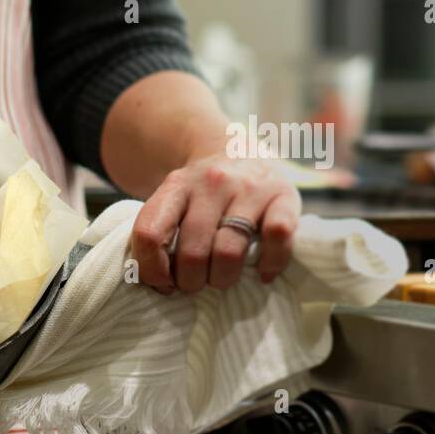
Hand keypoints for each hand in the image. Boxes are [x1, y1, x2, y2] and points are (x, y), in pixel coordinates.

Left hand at [130, 153, 300, 293]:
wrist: (238, 148)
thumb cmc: (201, 193)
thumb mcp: (172, 201)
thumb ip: (161, 233)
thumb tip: (159, 285)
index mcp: (175, 186)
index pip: (149, 234)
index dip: (151, 270)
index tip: (163, 282)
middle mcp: (212, 183)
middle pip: (192, 252)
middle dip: (190, 281)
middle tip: (195, 283)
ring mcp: (249, 188)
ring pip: (229, 252)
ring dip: (222, 278)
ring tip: (221, 278)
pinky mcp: (285, 195)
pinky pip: (278, 236)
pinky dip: (270, 263)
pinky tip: (261, 272)